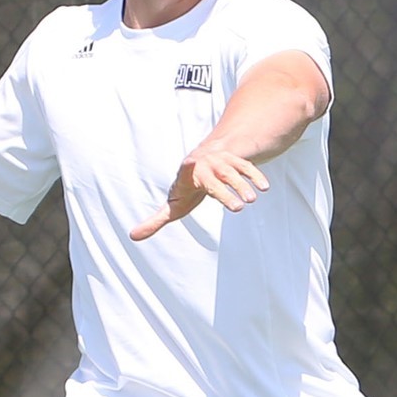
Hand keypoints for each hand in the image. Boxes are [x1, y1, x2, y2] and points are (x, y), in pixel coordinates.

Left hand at [129, 148, 268, 240]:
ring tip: (252, 199)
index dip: (190, 167)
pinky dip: (255, 175)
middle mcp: (205, 165)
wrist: (204, 160)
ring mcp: (222, 161)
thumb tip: (133, 236)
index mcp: (188, 175)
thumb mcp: (172, 205)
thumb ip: (155, 221)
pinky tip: (264, 188)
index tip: (191, 162)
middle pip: (217, 177)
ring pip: (233, 171)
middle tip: (239, 208)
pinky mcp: (235, 160)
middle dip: (226, 191)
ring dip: (243, 185)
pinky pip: (247, 166)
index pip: (188, 170)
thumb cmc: (186, 189)